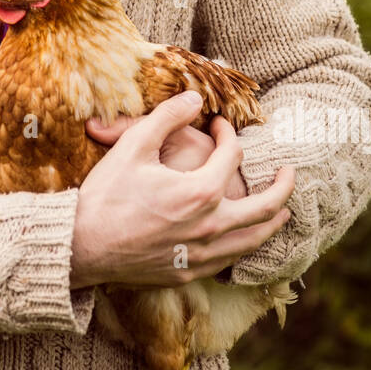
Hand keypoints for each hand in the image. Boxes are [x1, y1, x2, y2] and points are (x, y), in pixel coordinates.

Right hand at [70, 91, 294, 288]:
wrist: (80, 245)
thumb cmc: (106, 193)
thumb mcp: (134, 145)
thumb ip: (168, 117)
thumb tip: (194, 96)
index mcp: (201, 192)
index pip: (231, 155)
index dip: (228, 133)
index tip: (219, 125)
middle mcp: (210, 227)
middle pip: (265, 207)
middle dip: (283, 186)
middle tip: (290, 172)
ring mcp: (202, 255)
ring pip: (253, 239)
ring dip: (273, 221)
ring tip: (283, 211)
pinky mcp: (188, 273)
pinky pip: (230, 261)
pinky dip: (246, 245)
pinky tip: (244, 239)